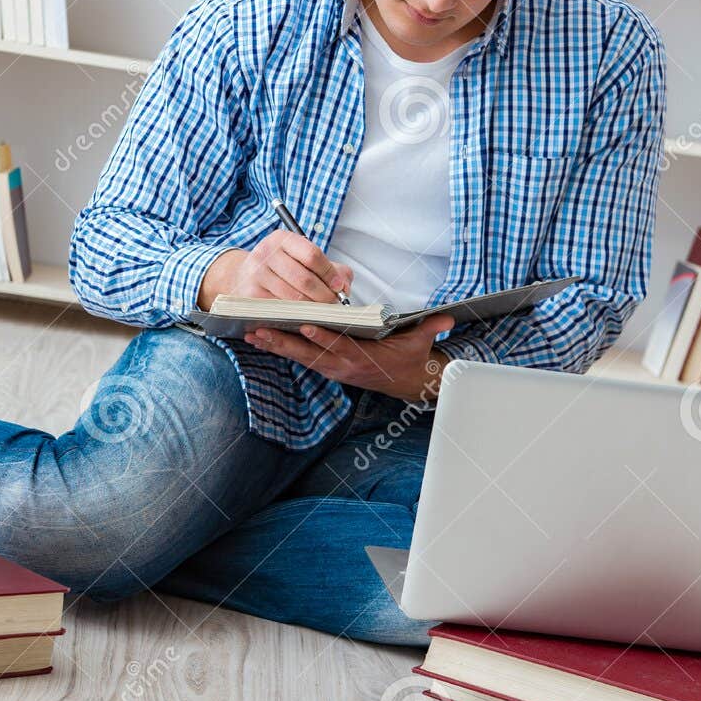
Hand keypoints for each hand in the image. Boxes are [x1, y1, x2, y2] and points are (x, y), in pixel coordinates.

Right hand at [199, 230, 353, 308]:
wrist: (243, 276)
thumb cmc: (283, 268)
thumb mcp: (303, 259)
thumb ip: (331, 269)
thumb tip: (344, 287)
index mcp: (282, 239)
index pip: (312, 255)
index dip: (330, 273)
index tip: (340, 287)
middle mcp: (266, 253)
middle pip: (304, 279)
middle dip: (324, 296)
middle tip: (333, 306)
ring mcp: (256, 275)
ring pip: (294, 298)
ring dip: (312, 309)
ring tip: (322, 313)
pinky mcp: (250, 296)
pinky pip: (280, 310)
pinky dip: (296, 317)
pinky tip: (304, 319)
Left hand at [245, 315, 453, 402]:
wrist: (407, 382)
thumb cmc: (409, 357)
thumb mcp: (422, 342)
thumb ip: (431, 328)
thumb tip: (447, 318)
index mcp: (364, 359)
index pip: (340, 348)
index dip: (322, 339)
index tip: (305, 327)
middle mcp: (343, 366)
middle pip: (309, 354)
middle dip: (284, 342)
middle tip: (260, 330)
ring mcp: (333, 369)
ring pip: (299, 358)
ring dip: (275, 345)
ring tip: (252, 333)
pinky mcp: (326, 368)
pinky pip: (299, 359)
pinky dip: (280, 348)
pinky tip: (261, 339)